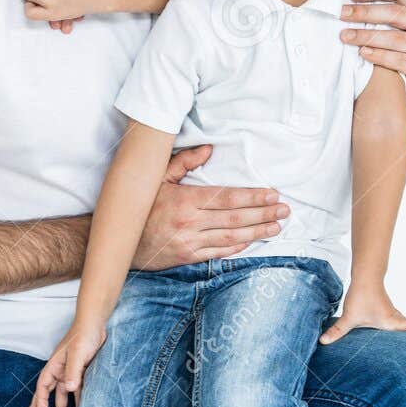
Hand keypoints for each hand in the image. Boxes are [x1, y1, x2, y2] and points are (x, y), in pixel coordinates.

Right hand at [26, 321, 107, 406]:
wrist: (96, 324)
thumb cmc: (83, 335)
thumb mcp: (77, 353)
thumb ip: (73, 371)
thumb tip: (69, 388)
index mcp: (55, 365)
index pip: (43, 385)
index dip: (40, 399)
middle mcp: (61, 369)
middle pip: (49, 390)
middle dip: (42, 404)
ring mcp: (71, 371)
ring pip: (63, 391)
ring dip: (61, 405)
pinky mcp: (82, 371)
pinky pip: (77, 388)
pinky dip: (76, 398)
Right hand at [133, 144, 289, 267]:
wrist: (120, 240)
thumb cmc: (141, 205)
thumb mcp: (158, 178)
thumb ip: (184, 162)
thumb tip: (209, 149)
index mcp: (185, 201)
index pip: (227, 198)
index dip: (253, 197)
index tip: (273, 195)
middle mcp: (189, 223)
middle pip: (234, 218)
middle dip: (263, 214)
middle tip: (285, 210)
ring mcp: (189, 242)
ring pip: (230, 238)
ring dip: (256, 232)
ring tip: (276, 226)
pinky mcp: (187, 256)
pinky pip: (217, 252)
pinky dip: (236, 248)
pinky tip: (251, 242)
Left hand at [319, 281, 405, 345]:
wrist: (364, 277)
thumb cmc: (360, 297)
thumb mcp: (349, 316)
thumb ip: (338, 331)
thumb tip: (323, 342)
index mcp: (392, 322)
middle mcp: (395, 318)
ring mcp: (393, 314)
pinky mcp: (387, 312)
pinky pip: (401, 322)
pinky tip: (403, 336)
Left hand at [339, 0, 405, 97]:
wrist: (401, 77)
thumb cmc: (394, 38)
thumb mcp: (393, 11)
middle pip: (398, 14)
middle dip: (367, 13)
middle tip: (341, 13)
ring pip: (398, 39)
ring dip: (368, 35)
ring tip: (344, 35)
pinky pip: (402, 61)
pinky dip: (380, 56)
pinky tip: (362, 53)